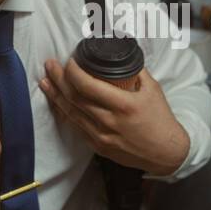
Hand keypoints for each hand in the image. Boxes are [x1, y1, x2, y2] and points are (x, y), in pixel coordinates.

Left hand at [39, 57, 189, 176]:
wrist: (165, 153)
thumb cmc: (160, 119)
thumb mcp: (152, 89)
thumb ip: (135, 71)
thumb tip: (119, 56)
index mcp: (124, 105)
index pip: (88, 86)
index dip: (73, 72)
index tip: (69, 61)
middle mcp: (110, 121)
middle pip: (75, 98)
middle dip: (59, 79)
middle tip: (50, 65)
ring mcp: (102, 136)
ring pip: (71, 113)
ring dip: (56, 96)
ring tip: (45, 82)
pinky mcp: (98, 146)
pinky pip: (76, 127)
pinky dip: (65, 113)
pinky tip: (57, 103)